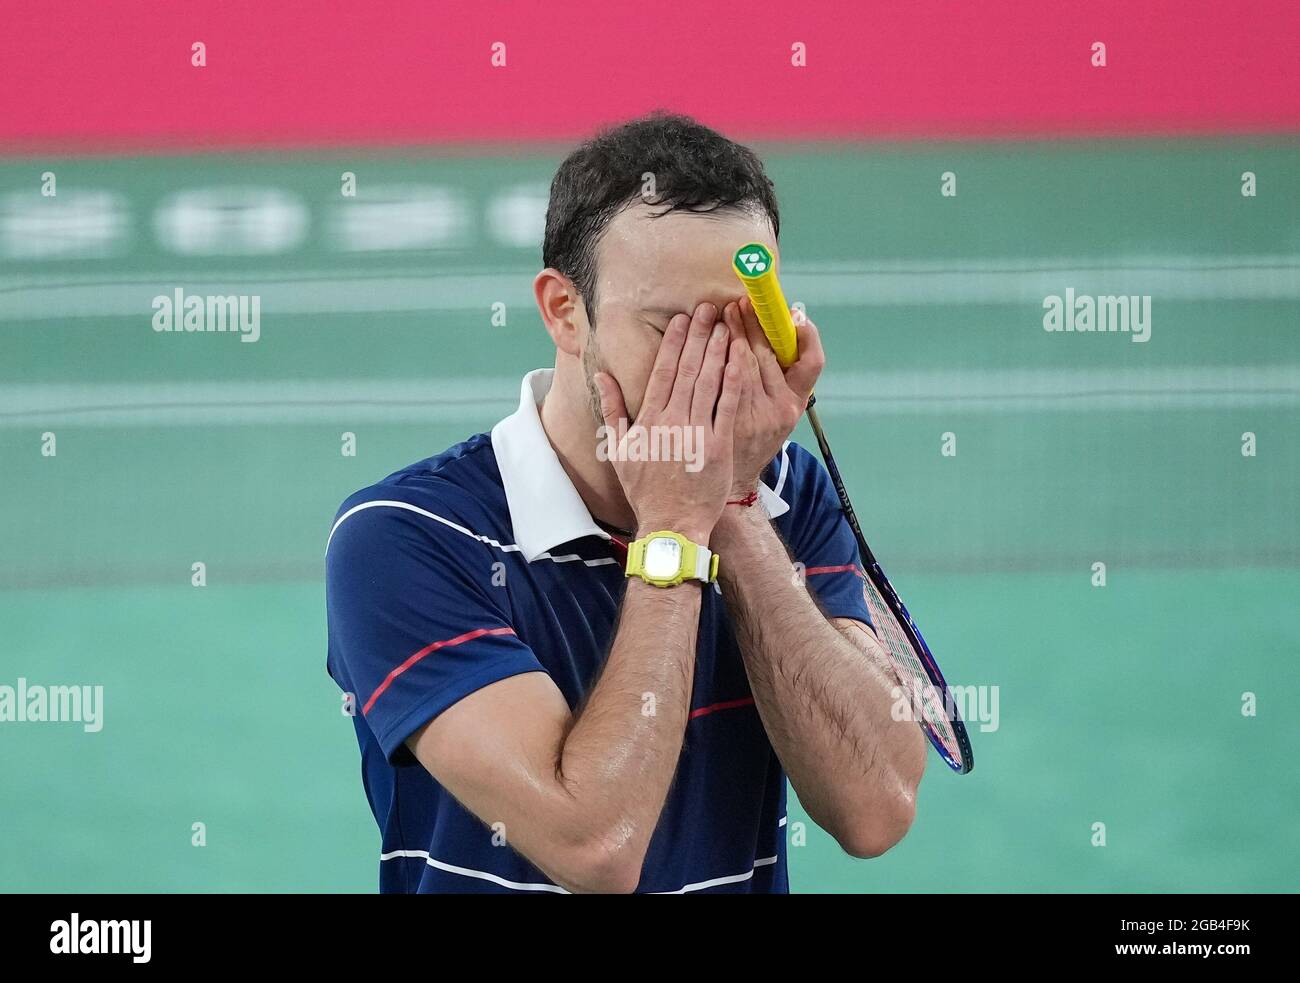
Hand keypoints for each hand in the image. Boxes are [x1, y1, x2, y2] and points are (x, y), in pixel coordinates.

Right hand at [594, 301, 741, 544]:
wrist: (671, 522)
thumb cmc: (645, 490)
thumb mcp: (620, 451)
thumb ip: (612, 410)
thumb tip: (601, 377)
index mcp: (649, 419)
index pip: (662, 371)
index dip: (673, 342)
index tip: (681, 319)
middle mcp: (672, 421)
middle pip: (687, 368)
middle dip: (698, 335)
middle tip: (708, 309)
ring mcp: (697, 432)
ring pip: (709, 381)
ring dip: (718, 350)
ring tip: (726, 325)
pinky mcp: (719, 445)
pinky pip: (729, 405)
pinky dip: (734, 379)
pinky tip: (741, 357)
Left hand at [720, 296, 824, 497]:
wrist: (732, 481)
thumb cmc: (756, 438)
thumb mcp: (781, 413)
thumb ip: (784, 375)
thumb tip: (789, 323)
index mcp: (796, 404)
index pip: (811, 363)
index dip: (805, 335)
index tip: (792, 312)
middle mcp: (779, 410)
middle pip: (770, 356)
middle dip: (756, 324)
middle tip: (743, 301)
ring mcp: (752, 417)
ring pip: (744, 364)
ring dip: (732, 334)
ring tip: (721, 313)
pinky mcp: (726, 422)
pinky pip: (721, 383)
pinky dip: (714, 359)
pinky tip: (705, 342)